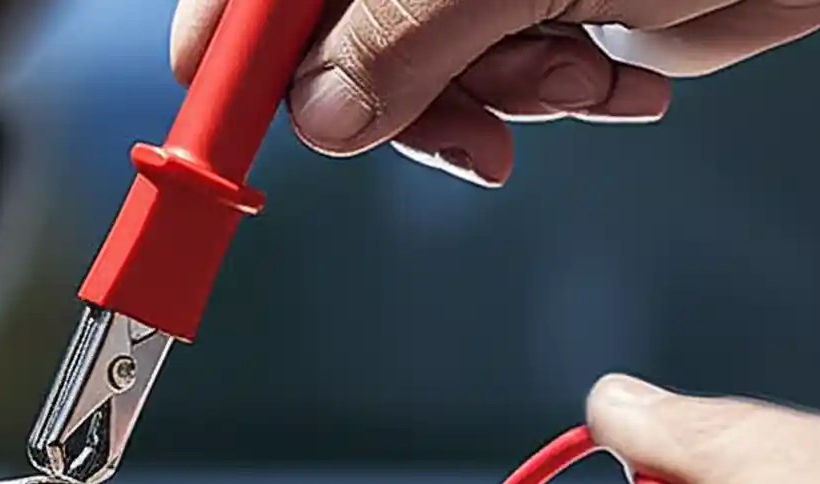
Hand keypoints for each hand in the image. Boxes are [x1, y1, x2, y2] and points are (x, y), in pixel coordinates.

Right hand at [170, 0, 819, 186]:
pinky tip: (601, 80)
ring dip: (499, 103)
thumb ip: (398, 34)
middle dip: (406, 102)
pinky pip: (494, 91)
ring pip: (418, 87)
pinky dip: (550, 103)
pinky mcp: (522, 18)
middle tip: (465, 128)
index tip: (219, 130)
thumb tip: (318, 116)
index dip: (234, 57)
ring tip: (572, 75)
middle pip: (333, 53)